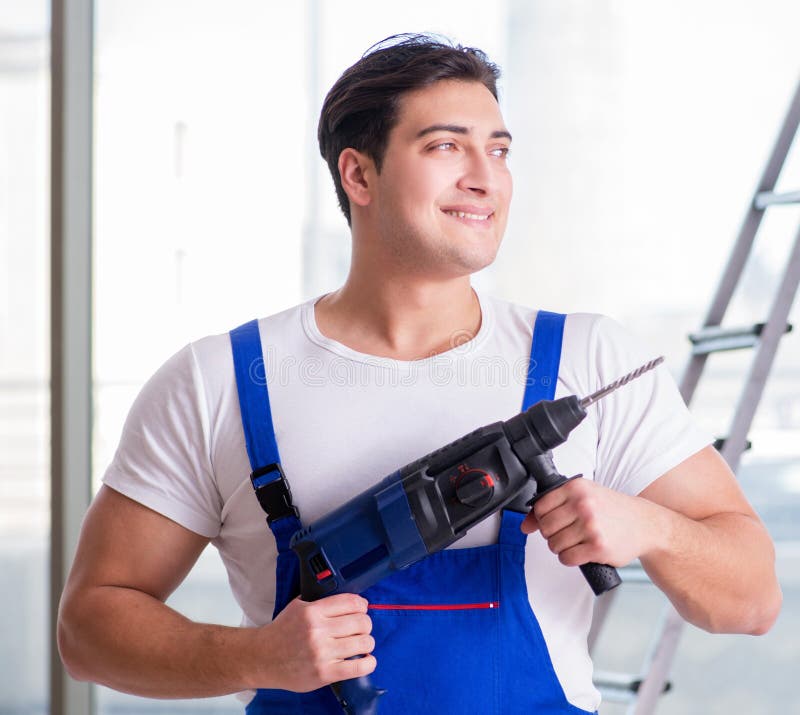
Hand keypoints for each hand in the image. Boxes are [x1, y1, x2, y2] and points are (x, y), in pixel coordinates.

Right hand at [255, 593, 375, 691]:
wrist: (262, 658)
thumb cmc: (281, 632)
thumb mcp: (297, 606)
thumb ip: (320, 601)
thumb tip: (346, 599)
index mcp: (312, 612)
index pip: (351, 603)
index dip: (362, 605)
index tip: (362, 609)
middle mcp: (318, 631)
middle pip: (361, 622)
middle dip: (365, 624)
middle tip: (362, 628)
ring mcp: (321, 653)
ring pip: (363, 643)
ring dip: (367, 643)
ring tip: (362, 644)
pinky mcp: (324, 673)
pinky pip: (358, 668)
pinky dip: (368, 663)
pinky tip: (366, 660)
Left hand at [521, 477, 659, 567]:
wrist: (645, 524)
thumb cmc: (612, 510)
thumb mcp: (583, 498)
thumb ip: (552, 507)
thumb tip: (524, 525)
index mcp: (577, 488)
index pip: (540, 507)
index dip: (543, 518)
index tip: (554, 520)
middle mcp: (583, 505)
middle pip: (545, 527)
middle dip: (552, 534)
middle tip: (566, 533)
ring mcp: (591, 527)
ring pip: (554, 545)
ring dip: (561, 548)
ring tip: (576, 542)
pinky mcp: (597, 548)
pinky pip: (567, 558)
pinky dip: (570, 558)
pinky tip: (581, 552)